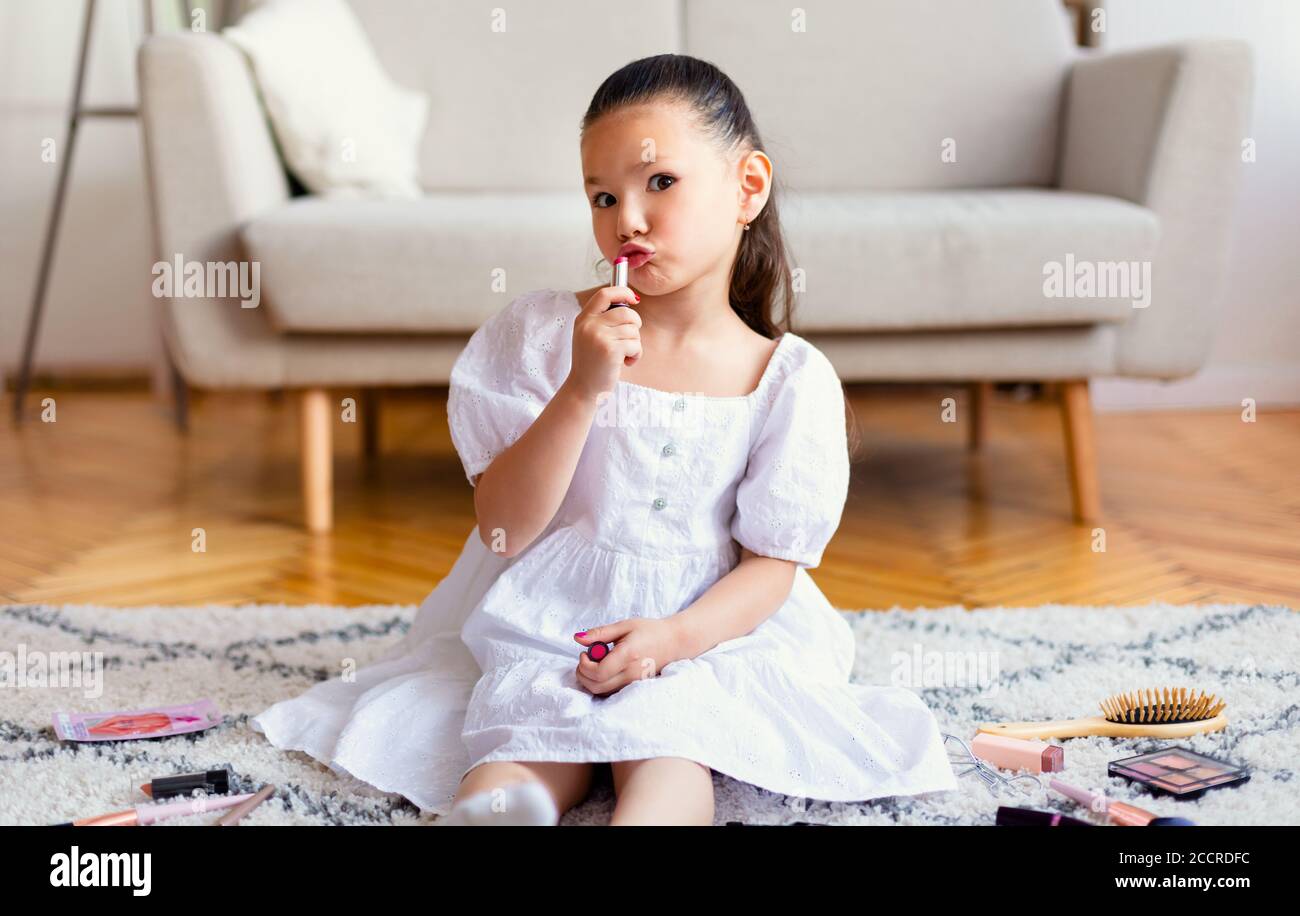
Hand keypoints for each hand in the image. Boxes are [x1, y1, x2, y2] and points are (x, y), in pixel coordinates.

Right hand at [566, 285, 642, 401]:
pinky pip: (635, 344)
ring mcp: (599, 337)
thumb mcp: (589, 336)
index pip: (604, 294)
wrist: (583, 388)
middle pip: (626, 312)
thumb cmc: (591, 363)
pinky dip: (636, 354)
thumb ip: (603, 319)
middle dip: (635, 324)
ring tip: (624, 354)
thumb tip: (629, 302)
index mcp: (584, 319)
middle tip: (630, 338)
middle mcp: (590, 325)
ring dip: (635, 343)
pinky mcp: (610, 350)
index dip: (623, 292)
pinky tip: (626, 362)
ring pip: (633, 329)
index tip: (634, 298)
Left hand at [573, 617, 682, 696]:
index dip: (585, 665)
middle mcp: (631, 673)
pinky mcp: (634, 686)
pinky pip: (611, 691)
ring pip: (602, 691)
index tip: (585, 652)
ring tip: (596, 662)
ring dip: (591, 680)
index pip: (598, 672)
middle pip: (597, 686)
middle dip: (583, 674)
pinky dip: (600, 683)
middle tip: (586, 658)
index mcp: (628, 655)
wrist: (674, 642)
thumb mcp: (624, 625)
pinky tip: (605, 668)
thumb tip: (577, 638)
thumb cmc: (649, 630)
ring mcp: (634, 683)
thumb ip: (600, 633)